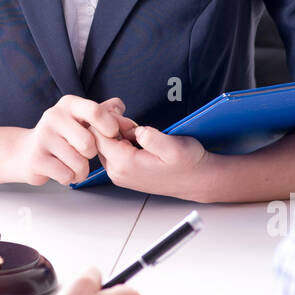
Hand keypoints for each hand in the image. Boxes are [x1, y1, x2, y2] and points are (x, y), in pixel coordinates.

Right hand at [0, 95, 125, 185]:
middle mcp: (54, 117)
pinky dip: (70, 178)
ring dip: (81, 170)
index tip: (112, 135)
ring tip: (73, 164)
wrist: (25, 152)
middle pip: (88, 144)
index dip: (109, 127)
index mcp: (69, 104)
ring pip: (79, 163)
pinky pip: (67, 175)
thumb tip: (119, 108)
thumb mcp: (80, 118)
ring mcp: (43, 137)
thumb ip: (103, 112)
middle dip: (92, 154)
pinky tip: (63, 170)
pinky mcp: (37, 159)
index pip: (95, 111)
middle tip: (83, 152)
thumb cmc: (61, 136)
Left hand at [92, 120, 208, 199]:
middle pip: (97, 140)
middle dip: (110, 125)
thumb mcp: (174, 147)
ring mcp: (120, 173)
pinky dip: (122, 139)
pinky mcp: (125, 171)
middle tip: (133, 122)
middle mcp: (117, 172)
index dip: (107, 120)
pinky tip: (137, 138)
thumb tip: (136, 130)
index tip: (125, 115)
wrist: (197, 179)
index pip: (96, 136)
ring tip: (137, 131)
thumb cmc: (188, 164)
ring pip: (104, 144)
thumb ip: (152, 137)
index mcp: (125, 165)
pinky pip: (114, 150)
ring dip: (117, 132)